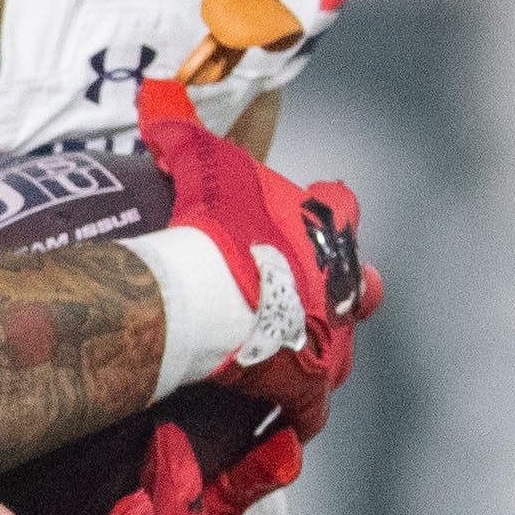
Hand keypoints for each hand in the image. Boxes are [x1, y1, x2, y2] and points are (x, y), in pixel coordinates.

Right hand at [139, 78, 379, 437]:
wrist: (206, 289)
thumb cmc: (212, 223)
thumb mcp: (199, 161)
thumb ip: (178, 126)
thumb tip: (156, 92)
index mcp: (321, 227)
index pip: (340, 209)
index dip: (330, 210)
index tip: (322, 210)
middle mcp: (336, 282)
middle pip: (359, 287)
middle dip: (345, 292)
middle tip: (323, 299)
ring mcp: (325, 336)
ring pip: (339, 350)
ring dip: (321, 351)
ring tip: (298, 357)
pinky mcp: (306, 383)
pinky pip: (311, 409)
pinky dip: (299, 415)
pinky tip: (286, 421)